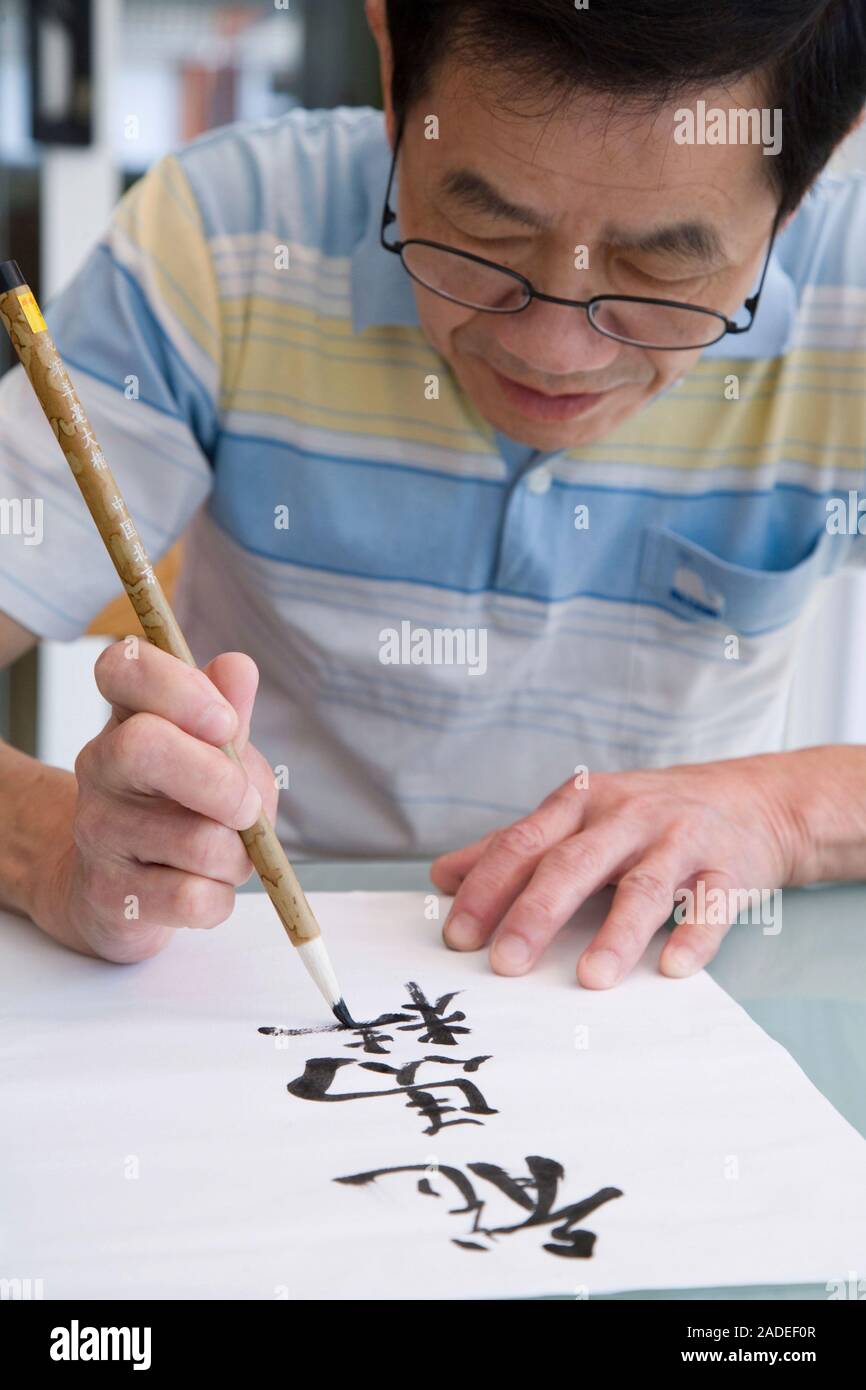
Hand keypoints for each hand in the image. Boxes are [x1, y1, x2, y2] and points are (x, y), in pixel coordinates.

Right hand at [31, 642, 277, 963]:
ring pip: (196, 840)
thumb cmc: (177, 808)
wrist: (120, 890)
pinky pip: (194, 898)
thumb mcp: (211, 752)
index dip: (180, 686)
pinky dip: (221, 898)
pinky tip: (205, 888)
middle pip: (145, 747)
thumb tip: (237, 669)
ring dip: (237, 855)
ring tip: (226, 854)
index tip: (225, 722)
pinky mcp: (112, 896)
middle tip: (248, 807)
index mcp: (128, 717)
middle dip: (222, 782)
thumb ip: (230, 712)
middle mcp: (101, 766)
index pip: (124, 668)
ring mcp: (99, 832)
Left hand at [432, 756, 808, 986]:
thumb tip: (443, 876)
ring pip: (644, 886)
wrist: (750, 799)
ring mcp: (680, 840)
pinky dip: (693, 935)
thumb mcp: (577, 819)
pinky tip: (672, 967)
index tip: (459, 936)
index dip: (487, 889)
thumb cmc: (646, 816)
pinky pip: (711, 903)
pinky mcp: (729, 868)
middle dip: (537, 913)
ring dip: (617, 933)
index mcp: (580, 804)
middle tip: (506, 963)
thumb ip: (513, 847)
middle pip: (574, 864)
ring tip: (591, 978)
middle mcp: (627, 817)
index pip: (523, 844)